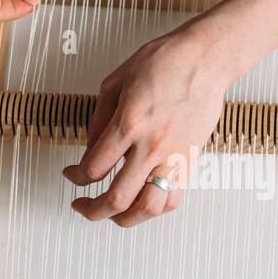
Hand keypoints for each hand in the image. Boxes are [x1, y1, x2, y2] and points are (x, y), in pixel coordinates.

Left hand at [62, 26, 237, 226]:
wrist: (206, 59)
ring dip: (124, 219)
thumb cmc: (165, 62)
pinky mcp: (190, 160)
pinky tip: (142, 204)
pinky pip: (173, 199)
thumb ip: (99, 120)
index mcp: (129, 123)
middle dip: (92, 210)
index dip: (75, 177)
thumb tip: (90, 150)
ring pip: (147, 208)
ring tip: (112, 214)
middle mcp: (152, 145)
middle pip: (116, 199)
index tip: (71, 175)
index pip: (93, 168)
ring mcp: (173, 156)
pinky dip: (154, 210)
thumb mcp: (115, 82)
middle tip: (82, 206)